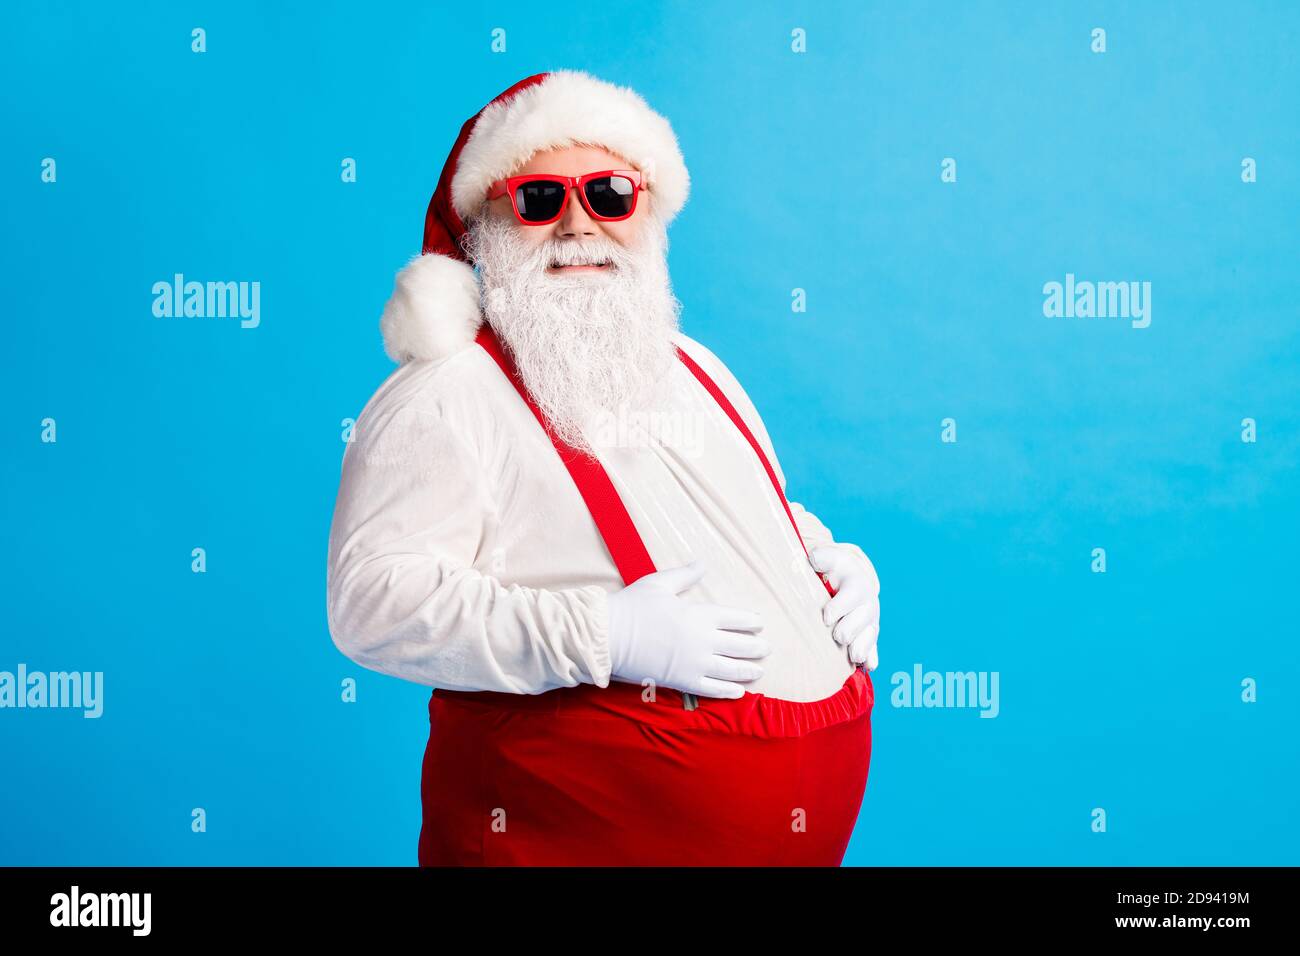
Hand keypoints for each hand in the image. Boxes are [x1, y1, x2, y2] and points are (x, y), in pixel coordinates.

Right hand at [606, 559, 769, 698]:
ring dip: (748, 670)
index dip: (750, 622)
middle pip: (740, 646)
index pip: (736, 618)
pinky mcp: (683, 682)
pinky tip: (738, 692)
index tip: (759, 624)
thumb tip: (702, 563)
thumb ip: (685, 575)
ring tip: (758, 671)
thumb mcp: (659, 583)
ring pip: (731, 670)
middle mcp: (703, 640)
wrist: (609, 636)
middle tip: (766, 649)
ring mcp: (695, 664)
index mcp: (700, 614)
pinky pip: (713, 690)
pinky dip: (729, 691)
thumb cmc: (632, 607)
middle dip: (756, 647)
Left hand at [809, 543, 880, 670]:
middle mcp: (867, 604)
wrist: (851, 578)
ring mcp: (870, 620)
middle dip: (849, 630)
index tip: (826, 617)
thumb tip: (812, 559)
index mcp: (858, 584)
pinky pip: (873, 648)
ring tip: (853, 657)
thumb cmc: (835, 569)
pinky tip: (867, 667)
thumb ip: (822, 557)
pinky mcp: (869, 634)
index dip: (840, 607)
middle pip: (862, 620)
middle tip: (838, 636)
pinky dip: (871, 658)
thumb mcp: (829, 558)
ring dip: (862, 647)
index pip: (852, 596)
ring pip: (869, 636)